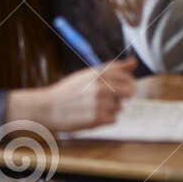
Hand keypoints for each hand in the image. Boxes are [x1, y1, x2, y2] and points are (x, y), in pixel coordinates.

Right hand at [11, 58, 137, 132]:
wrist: (48, 107)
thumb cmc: (69, 90)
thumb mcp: (89, 74)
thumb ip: (113, 68)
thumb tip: (134, 62)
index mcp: (99, 73)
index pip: (127, 76)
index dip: (128, 82)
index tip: (123, 86)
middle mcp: (102, 87)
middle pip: (129, 92)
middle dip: (124, 96)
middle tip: (110, 99)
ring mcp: (100, 103)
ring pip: (120, 107)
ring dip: (111, 109)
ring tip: (93, 107)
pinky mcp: (97, 119)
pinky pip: (113, 119)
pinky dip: (105, 119)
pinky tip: (92, 116)